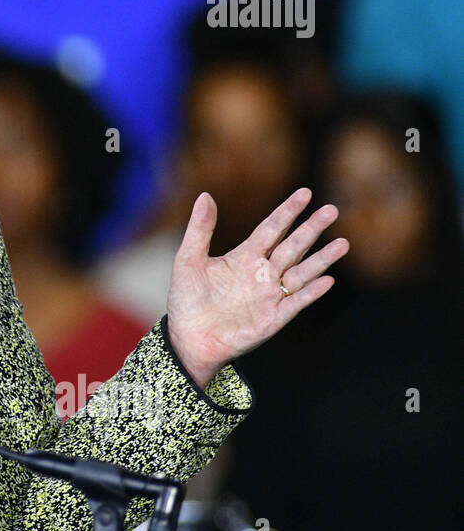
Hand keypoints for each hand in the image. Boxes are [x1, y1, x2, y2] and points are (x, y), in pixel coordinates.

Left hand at [166, 187, 348, 388]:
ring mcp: (270, 295)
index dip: (287, 211)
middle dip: (311, 229)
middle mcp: (263, 273)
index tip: (305, 193)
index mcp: (245, 256)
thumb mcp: (188, 260)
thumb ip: (200, 229)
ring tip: (342, 243)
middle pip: (292, 246)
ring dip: (321, 259)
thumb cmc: (187, 299)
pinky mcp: (273, 318)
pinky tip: (326, 280)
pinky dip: (310, 293)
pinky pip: (295, 303)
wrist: (187, 337)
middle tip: (332, 209)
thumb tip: (205, 195)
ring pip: (301, 273)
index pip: (271, 229)